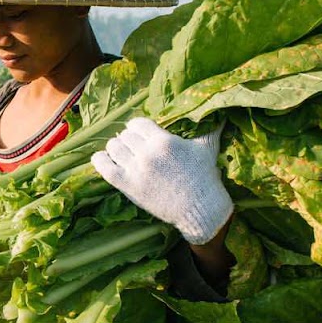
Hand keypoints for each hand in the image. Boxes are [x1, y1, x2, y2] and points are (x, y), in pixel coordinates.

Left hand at [91, 118, 231, 244]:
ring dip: (115, 149)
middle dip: (127, 139)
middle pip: (124, 135)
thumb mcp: (207, 148)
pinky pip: (104, 167)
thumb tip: (222, 113)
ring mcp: (136, 170)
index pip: (137, 123)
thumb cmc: (204, 177)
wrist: (199, 208)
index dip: (136, 127)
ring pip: (113, 148)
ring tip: (120, 153)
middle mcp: (147, 153)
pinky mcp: (128, 186)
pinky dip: (99, 161)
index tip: (138, 132)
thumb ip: (210, 129)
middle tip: (132, 146)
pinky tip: (102, 159)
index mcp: (164, 140)